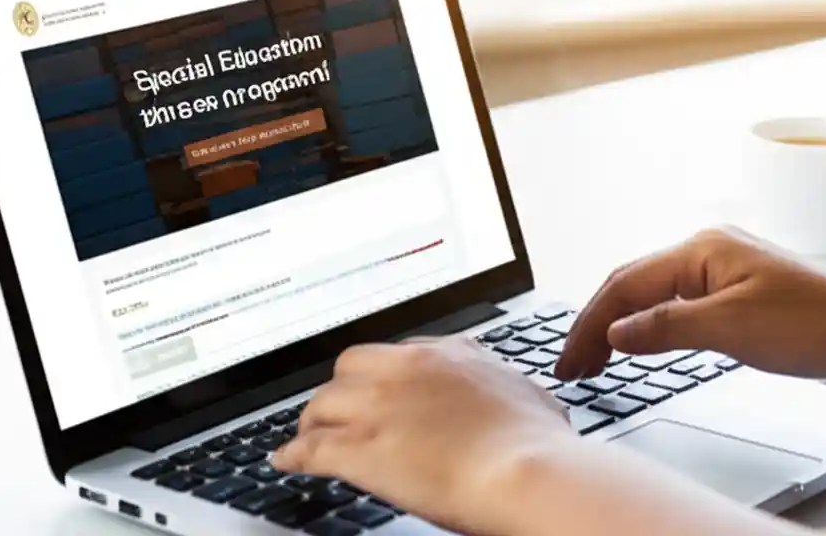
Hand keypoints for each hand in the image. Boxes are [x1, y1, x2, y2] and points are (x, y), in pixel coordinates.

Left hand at [273, 337, 573, 533]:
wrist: (526, 470)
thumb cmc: (538, 443)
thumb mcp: (528, 396)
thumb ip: (506, 390)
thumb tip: (516, 398)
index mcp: (449, 354)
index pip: (399, 355)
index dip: (383, 375)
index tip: (378, 387)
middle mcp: (407, 370)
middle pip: (351, 368)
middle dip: (342, 389)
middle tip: (340, 409)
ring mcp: (379, 407)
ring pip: (323, 403)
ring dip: (313, 420)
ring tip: (307, 434)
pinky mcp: (360, 449)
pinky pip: (311, 447)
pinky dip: (294, 454)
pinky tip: (287, 460)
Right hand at [554, 227, 825, 380]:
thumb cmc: (817, 326)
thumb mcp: (730, 329)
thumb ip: (665, 327)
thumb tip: (617, 331)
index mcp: (702, 249)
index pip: (625, 285)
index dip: (590, 324)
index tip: (569, 360)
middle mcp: (709, 251)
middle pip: (633, 286)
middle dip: (598, 325)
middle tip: (572, 366)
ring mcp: (724, 272)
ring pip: (653, 296)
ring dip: (621, 327)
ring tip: (595, 360)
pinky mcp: (739, 295)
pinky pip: (678, 306)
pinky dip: (650, 328)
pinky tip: (641, 347)